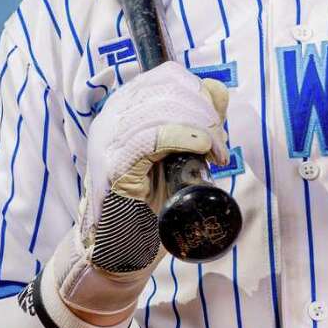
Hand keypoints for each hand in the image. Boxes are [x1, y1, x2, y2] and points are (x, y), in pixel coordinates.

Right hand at [81, 61, 228, 268]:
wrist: (121, 251)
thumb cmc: (151, 206)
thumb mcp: (180, 154)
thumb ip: (196, 121)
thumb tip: (216, 91)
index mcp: (126, 109)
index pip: (168, 76)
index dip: (200, 92)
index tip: (216, 124)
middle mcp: (112, 118)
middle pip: (168, 87)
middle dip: (205, 112)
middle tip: (219, 145)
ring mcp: (108, 140)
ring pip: (163, 108)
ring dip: (201, 127)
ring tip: (215, 154)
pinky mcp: (113, 165)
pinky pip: (152, 136)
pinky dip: (185, 138)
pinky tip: (201, 150)